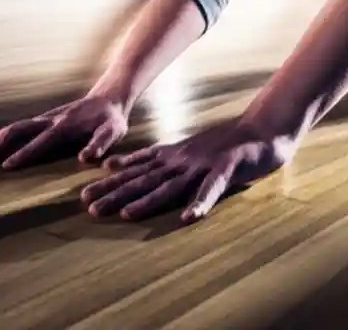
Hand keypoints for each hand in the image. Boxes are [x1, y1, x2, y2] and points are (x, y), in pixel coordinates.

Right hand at [0, 92, 128, 169]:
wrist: (107, 97)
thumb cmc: (111, 119)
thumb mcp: (114, 131)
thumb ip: (101, 143)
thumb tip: (86, 158)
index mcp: (65, 126)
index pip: (41, 140)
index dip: (25, 153)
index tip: (6, 166)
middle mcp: (47, 121)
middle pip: (15, 133)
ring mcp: (39, 120)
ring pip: (6, 130)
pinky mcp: (36, 123)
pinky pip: (8, 130)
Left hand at [80, 118, 294, 222]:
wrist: (263, 129)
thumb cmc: (226, 143)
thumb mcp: (186, 148)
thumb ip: (158, 157)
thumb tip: (122, 164)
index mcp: (173, 156)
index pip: (136, 169)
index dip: (111, 182)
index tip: (84, 193)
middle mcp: (182, 161)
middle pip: (145, 179)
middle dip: (116, 193)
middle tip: (90, 207)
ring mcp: (204, 165)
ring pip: (171, 185)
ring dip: (148, 200)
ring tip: (126, 214)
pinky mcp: (228, 168)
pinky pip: (213, 188)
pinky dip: (201, 202)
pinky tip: (190, 218)